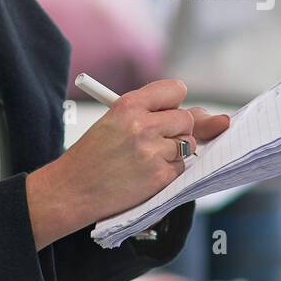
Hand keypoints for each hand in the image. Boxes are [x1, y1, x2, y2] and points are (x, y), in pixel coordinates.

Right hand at [26, 79, 229, 243]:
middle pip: (187, 119)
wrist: (71, 190)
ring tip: (146, 158)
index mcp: (128, 104)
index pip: (175, 90)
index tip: (169, 111)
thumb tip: (209, 117)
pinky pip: (181, 168)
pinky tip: (146, 174)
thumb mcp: (115, 122)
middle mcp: (142, 125)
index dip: (174, 103)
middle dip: (178, 130)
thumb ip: (155, 114)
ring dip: (175, 152)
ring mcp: (152, 152)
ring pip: (187, 144)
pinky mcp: (159, 177)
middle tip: (157, 140)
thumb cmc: (94, 155)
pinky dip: (170, 171)